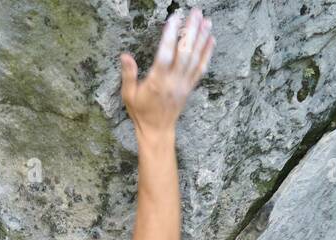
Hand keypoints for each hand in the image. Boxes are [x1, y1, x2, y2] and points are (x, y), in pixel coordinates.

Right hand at [120, 7, 213, 136]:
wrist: (157, 130)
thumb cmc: (141, 112)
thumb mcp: (129, 95)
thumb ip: (128, 74)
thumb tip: (124, 56)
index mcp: (157, 82)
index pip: (165, 55)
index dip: (170, 36)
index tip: (174, 18)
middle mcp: (173, 81)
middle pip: (185, 52)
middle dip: (191, 31)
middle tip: (195, 12)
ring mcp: (184, 84)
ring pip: (195, 58)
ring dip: (202, 38)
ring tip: (207, 21)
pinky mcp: (190, 87)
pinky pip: (201, 68)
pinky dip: (207, 53)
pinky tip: (211, 39)